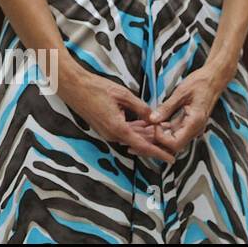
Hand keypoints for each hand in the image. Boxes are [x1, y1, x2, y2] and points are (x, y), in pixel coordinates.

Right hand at [58, 66, 175, 163]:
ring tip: (164, 128)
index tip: (171, 158)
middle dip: (156, 140)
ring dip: (148, 134)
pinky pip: (125, 131)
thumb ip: (141, 108)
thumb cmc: (97, 89)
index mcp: (117, 128)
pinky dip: (137, 130)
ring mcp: (108, 131)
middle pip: (139, 142)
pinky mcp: (106, 127)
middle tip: (172, 136)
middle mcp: (112, 134)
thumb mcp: (124, 95)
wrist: (75, 88)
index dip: (158, 153)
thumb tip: (153, 118)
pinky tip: (148, 124)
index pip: (142, 145)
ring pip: (133, 137)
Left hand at [148, 66, 229, 155]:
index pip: (175, 143)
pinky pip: (174, 132)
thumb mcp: (182, 92)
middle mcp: (195, 128)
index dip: (160, 138)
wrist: (215, 78)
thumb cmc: (202, 82)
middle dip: (155, 141)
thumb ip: (166, 107)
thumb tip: (153, 119)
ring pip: (172, 140)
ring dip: (158, 137)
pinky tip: (153, 124)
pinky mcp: (189, 124)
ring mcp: (192, 127)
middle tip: (142, 133)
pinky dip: (163, 130)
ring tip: (145, 128)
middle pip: (172, 146)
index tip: (154, 125)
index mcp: (195, 122)